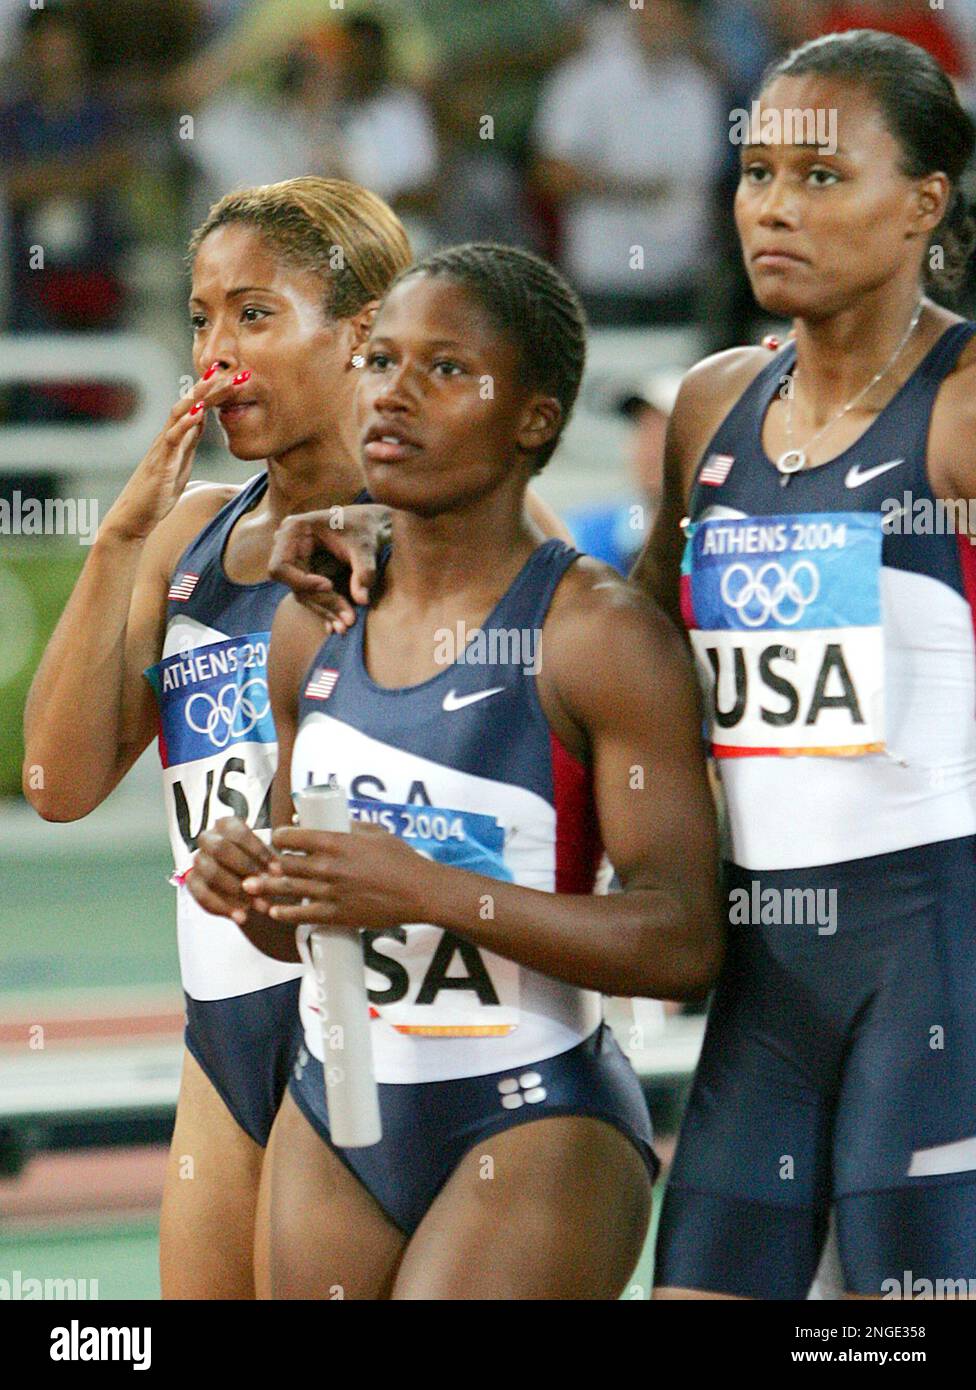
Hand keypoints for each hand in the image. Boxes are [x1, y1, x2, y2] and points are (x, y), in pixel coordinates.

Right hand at [100, 364, 252, 541]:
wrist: (134, 517)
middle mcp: (167, 438)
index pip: (195, 410)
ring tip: (212, 381)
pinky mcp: (160, 463)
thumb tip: (201, 422)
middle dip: (207, 388)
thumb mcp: (181, 463)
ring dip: (196, 398)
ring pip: (178, 416)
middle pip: (188, 406)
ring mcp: (162, 449)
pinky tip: (197, 414)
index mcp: (176, 440)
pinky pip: (172, 439)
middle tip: (226, 370)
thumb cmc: (156, 493)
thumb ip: (189, 442)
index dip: (211, 394)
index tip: (230, 377)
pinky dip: (184, 424)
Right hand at [186, 815, 275, 923]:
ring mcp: (198, 860)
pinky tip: (242, 917)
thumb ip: (273, 863)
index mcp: (227, 825)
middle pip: (220, 849)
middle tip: (265, 885)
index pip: (239, 833)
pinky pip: (202, 895)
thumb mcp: (274, 862)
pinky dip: (223, 907)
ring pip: (211, 872)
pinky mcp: (193, 883)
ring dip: (236, 890)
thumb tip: (277, 873)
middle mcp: (208, 839)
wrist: (256, 894)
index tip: (277, 871)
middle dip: (245, 868)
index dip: (259, 852)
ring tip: (258, 905)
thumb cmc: (266, 870)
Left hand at [241, 822, 431, 930]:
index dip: (279, 837)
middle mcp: (329, 867)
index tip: (276, 839)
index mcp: (336, 842)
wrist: (419, 892)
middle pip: (284, 864)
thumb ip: (348, 824)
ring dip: (266, 888)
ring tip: (250, 887)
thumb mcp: (375, 831)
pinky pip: (304, 915)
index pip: (292, 837)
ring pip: (288, 889)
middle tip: (257, 864)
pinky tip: (274, 912)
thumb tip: (327, 819)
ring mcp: (331, 892)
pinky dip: (286, 913)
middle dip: (267, 864)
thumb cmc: (400, 859)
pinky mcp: (338, 915)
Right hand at [268, 503, 391, 632]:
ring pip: (303, 595)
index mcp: (294, 530)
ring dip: (325, 611)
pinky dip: (326, 608)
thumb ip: (364, 571)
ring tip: (346, 624)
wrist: (372, 524)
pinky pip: (311, 595)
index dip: (302, 582)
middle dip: (322, 603)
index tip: (330, 586)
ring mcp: (295, 561)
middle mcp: (288, 546)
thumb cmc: (366, 527)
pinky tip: (339, 623)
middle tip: (347, 620)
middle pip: (294, 585)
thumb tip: (362, 600)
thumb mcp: (366, 547)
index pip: (281, 567)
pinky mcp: (306, 573)